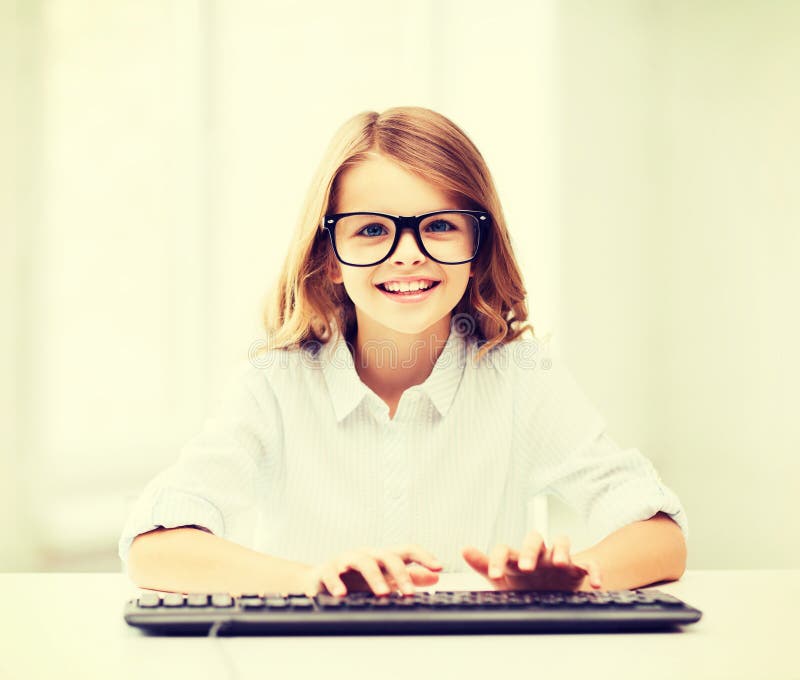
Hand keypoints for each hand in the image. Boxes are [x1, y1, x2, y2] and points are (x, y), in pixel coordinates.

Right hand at [299, 544, 442, 597]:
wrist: (318, 581)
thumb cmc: (354, 580)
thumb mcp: (383, 579)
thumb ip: (409, 578)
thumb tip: (434, 577)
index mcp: (381, 557)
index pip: (406, 550)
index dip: (423, 556)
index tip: (439, 567)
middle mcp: (365, 554)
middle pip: (386, 556)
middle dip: (401, 574)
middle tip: (410, 593)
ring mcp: (345, 560)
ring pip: (362, 562)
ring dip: (374, 578)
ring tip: (383, 594)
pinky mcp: (326, 570)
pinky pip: (332, 574)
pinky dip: (336, 583)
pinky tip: (342, 594)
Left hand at [462, 531, 601, 591]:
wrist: (552, 596)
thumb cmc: (522, 586)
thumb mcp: (502, 580)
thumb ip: (484, 565)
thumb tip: (463, 548)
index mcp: (516, 557)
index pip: (505, 549)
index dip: (498, 559)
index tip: (495, 575)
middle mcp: (537, 554)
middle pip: (534, 539)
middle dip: (530, 551)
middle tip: (526, 567)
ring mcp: (558, 559)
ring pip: (561, 542)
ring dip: (562, 550)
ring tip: (561, 564)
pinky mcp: (578, 569)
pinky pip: (589, 563)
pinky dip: (593, 570)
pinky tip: (596, 583)